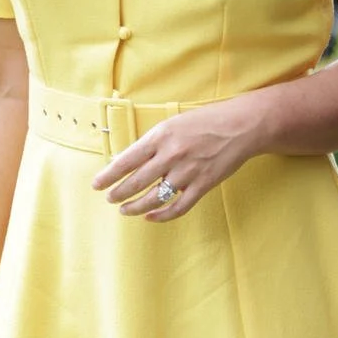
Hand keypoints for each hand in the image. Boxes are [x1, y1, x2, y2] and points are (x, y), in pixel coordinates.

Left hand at [92, 97, 263, 220]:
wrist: (240, 126)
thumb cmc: (205, 121)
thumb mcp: (173, 123)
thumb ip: (153, 142)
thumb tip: (130, 161)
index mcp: (160, 136)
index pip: (126, 160)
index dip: (108, 175)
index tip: (97, 184)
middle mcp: (171, 155)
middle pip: (136, 182)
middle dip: (118, 193)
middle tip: (109, 199)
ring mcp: (187, 172)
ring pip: (154, 197)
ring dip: (135, 207)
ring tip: (125, 210)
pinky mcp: (202, 185)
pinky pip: (178, 207)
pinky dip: (162, 215)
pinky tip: (150, 216)